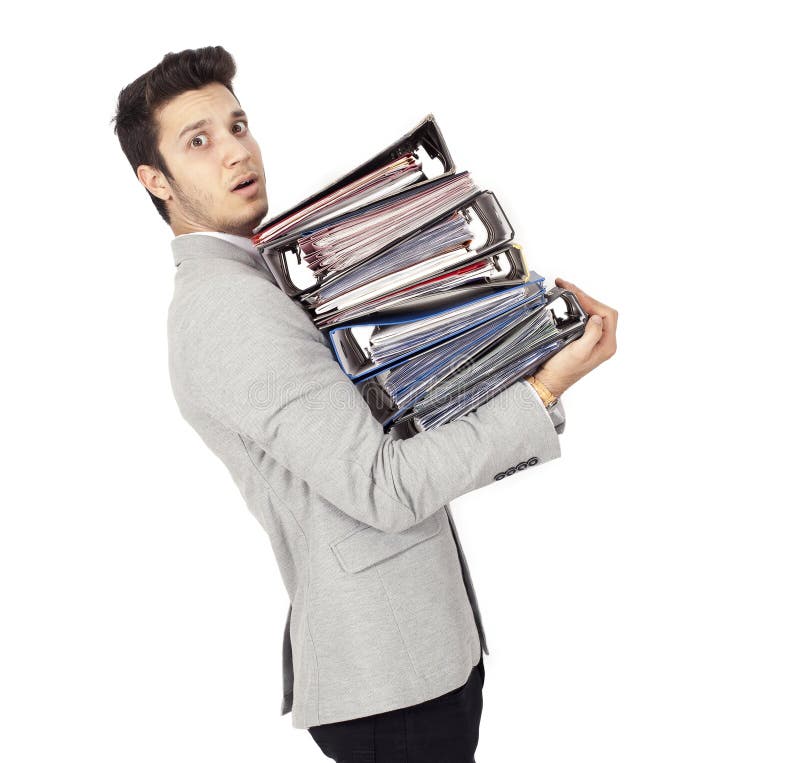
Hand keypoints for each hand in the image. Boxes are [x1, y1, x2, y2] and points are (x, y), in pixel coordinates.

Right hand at [528, 278, 617, 397]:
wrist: (549, 381)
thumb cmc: (562, 371)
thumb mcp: (579, 352)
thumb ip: (592, 334)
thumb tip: (596, 317)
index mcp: (607, 344)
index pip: (607, 314)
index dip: (592, 302)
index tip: (575, 295)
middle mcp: (603, 341)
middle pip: (601, 310)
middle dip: (585, 297)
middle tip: (568, 286)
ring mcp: (594, 339)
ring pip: (593, 312)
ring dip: (581, 300)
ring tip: (566, 289)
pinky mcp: (583, 338)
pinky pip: (585, 317)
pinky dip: (577, 307)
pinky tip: (568, 302)